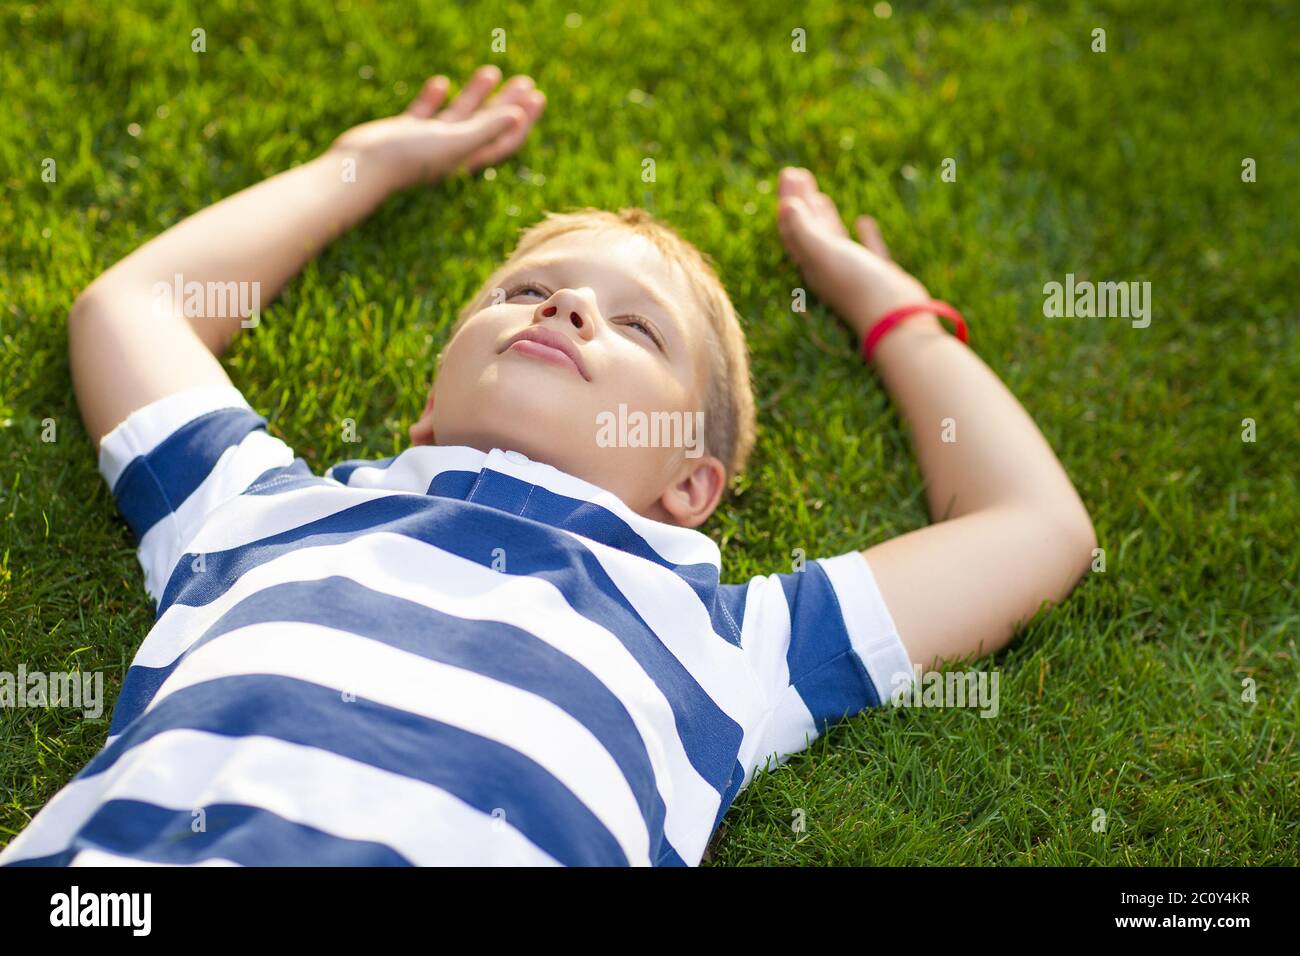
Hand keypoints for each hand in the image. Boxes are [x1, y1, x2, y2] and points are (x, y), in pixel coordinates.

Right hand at [331, 65, 545, 192]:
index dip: (523, 119)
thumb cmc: (409, 157)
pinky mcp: (403, 133)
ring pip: (459, 116)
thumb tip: (520, 116)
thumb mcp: (454, 141)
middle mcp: (450, 153)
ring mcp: (427, 143)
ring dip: (477, 95)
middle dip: (507, 104)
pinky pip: (425, 114)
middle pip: (487, 125)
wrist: (361, 167)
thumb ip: (486, 129)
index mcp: (467, 159)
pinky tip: (442, 82)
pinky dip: (435, 99)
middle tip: (525, 81)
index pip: (504, 139)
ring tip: (492, 71)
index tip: (536, 97)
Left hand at [776, 167, 932, 340]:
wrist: (896, 318)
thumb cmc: (858, 285)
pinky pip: (868, 249)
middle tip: (796, 173)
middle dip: (801, 202)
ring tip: (818, 195)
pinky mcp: (879, 274)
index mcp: (812, 261)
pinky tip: (863, 220)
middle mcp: (828, 266)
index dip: (788, 201)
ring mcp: (854, 270)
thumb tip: (784, 204)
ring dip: (824, 215)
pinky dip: (864, 234)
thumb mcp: (825, 253)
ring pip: (834, 237)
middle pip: (809, 228)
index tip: (787, 174)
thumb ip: (803, 229)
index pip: (793, 227)